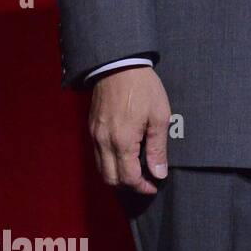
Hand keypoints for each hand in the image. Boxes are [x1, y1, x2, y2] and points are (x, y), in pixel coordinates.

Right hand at [89, 65, 170, 194]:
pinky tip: (124, 157)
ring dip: (117, 176)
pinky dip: (109, 163)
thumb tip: (158, 173)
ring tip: (135, 172)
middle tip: (145, 182)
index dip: (142, 187)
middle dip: (128, 186)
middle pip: (111, 179)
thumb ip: (157, 147)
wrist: (119, 63)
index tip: (154, 185)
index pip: (129, 178)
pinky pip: (97, 156)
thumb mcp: (159, 115)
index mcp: (122, 141)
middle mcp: (103, 143)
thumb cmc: (143, 87)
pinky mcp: (91, 128)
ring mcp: (94, 136)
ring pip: (101, 170)